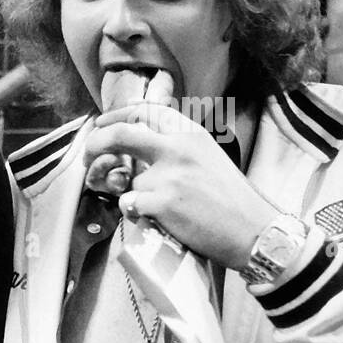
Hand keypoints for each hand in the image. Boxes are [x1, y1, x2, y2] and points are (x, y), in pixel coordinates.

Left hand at [83, 103, 276, 268]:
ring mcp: (168, 175)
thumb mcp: (206, 156)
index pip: (144, 111)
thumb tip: (135, 142)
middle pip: (121, 134)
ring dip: (137, 196)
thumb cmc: (230, 199)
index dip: (116, 116)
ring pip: (129, 181)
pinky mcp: (162, 202)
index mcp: (190, 134)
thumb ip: (174, 146)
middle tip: (89, 154)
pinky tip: (160, 219)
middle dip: (96, 143)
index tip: (100, 124)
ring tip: (166, 208)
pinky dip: (136, 213)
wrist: (253, 230)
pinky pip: (130, 205)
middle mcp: (178, 148)